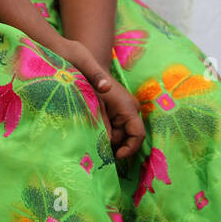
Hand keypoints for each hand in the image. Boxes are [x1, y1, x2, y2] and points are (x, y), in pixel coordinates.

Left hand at [55, 39, 144, 160]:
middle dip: (112, 145)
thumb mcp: (90, 100)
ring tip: (89, 136)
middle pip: (126, 139)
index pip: (138, 135)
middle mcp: (130, 110)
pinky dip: (103, 134)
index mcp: (128, 107)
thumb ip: (99, 119)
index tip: (114, 157)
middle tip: (94, 145)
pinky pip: (112, 130)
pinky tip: (90, 131)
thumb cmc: (86, 79)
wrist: (82, 64)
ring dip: (106, 140)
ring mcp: (124, 112)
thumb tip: (107, 140)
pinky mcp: (116, 113)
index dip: (128, 149)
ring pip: (118, 136)